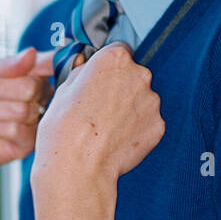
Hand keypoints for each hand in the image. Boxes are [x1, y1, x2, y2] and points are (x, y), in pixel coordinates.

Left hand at [0, 48, 53, 194]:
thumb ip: (7, 66)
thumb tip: (31, 53)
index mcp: (32, 75)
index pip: (49, 63)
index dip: (46, 62)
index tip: (34, 61)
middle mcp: (40, 97)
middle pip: (31, 86)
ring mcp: (35, 121)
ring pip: (21, 109)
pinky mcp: (28, 144)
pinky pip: (16, 130)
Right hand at [32, 41, 164, 186]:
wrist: (78, 168)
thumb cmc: (63, 129)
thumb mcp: (62, 90)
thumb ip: (82, 73)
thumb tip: (86, 67)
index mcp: (114, 59)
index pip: (119, 51)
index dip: (107, 66)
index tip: (100, 79)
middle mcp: (139, 74)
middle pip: (133, 74)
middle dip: (121, 87)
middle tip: (100, 108)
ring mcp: (152, 101)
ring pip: (142, 98)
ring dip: (130, 108)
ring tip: (107, 128)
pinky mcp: (158, 125)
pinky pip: (148, 121)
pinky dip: (137, 128)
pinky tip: (117, 139)